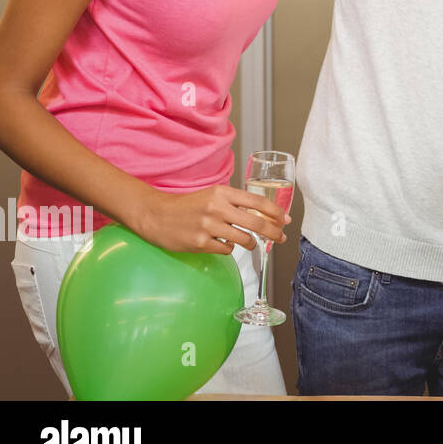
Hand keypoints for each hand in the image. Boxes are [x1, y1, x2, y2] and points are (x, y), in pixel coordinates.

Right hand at [133, 184, 290, 254]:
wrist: (156, 215)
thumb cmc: (188, 205)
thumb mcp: (213, 196)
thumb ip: (235, 203)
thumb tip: (263, 215)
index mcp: (222, 193)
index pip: (258, 202)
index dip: (276, 213)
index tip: (286, 220)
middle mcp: (217, 208)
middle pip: (257, 223)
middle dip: (274, 232)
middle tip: (282, 237)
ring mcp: (209, 226)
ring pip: (244, 240)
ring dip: (251, 243)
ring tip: (249, 242)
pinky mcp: (200, 243)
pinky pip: (227, 250)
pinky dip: (229, 248)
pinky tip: (222, 243)